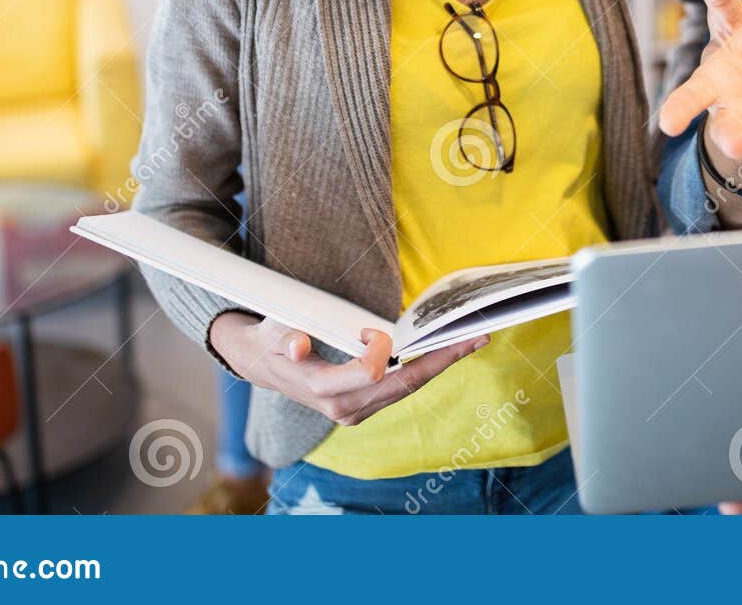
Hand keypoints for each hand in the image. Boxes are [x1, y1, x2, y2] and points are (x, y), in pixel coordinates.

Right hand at [210, 312, 484, 426]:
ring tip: (473, 341)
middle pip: (406, 384)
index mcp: (323, 388)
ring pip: (408, 388)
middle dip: (442, 360)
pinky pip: (401, 389)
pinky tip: (446, 352)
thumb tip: (298, 346)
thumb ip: (285, 338)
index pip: (372, 373)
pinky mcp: (363, 408)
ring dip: (441, 364)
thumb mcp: (272, 333)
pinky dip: (425, 370)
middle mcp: (344, 408)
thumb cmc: (272, 341)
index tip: (371, 330)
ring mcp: (356, 412)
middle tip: (478, 337)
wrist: (263, 365)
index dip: (380, 350)